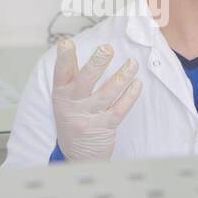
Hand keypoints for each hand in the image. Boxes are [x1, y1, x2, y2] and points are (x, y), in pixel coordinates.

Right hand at [52, 39, 142, 160]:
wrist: (78, 154)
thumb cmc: (73, 118)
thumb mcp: (65, 98)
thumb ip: (70, 75)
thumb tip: (70, 45)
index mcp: (61, 94)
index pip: (61, 73)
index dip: (63, 58)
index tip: (67, 43)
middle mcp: (74, 105)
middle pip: (85, 82)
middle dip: (96, 64)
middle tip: (107, 49)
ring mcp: (89, 117)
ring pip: (106, 94)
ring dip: (121, 77)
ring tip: (132, 63)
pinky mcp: (105, 126)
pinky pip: (120, 109)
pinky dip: (130, 96)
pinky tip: (137, 84)